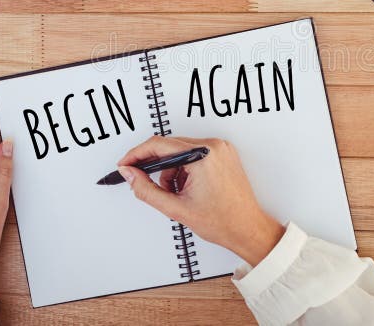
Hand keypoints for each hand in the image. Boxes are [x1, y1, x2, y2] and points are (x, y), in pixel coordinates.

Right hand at [117, 136, 284, 265]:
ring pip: (181, 152)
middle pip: (170, 147)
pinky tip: (188, 188)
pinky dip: (185, 170)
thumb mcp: (175, 208)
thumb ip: (146, 190)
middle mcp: (213, 146)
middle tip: (148, 186)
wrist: (248, 229)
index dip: (137, 155)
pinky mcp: (223, 154)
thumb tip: (130, 175)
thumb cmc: (222, 221)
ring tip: (178, 194)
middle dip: (157, 168)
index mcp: (203, 155)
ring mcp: (220, 149)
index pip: (159, 145)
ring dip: (172, 171)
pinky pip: (194, 155)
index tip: (126, 164)